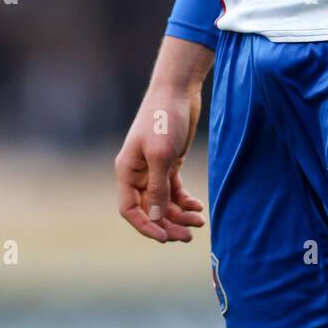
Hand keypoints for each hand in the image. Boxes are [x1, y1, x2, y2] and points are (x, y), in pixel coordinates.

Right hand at [115, 78, 206, 243]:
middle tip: (189, 236)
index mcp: (127, 171)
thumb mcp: (161, 154)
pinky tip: (198, 207)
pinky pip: (174, 190)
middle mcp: (138, 173)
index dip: (145, 226)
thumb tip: (154, 219)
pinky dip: (184, 201)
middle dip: (168, 224)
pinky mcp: (169, 162)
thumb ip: (157, 188)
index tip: (165, 237)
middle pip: (149, 209)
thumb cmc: (164, 118)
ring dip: (179, 215)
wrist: (178, 90)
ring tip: (200, 222)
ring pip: (163, 202)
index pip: (130, 209)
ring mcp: (154, 168)